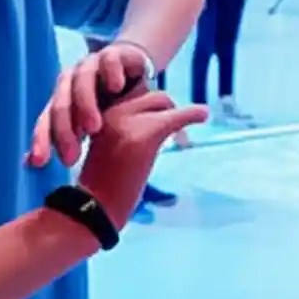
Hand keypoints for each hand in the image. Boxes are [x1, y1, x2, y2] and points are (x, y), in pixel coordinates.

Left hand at [27, 42, 154, 167]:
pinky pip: (109, 60)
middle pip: (61, 103)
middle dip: (63, 130)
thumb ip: (65, 138)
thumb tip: (29, 163)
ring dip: (85, 105)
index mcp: (61, 99)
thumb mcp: (86, 122)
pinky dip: (111, 73)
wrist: (130, 66)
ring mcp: (92, 65)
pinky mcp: (115, 54)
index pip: (46, 121)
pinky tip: (117, 87)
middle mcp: (71, 81)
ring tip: (94, 129)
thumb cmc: (107, 100)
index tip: (41, 163)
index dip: (41, 141)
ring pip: (82, 81)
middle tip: (71, 158)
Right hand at [77, 91, 207, 229]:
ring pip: (161, 100)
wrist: (95, 208)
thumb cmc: (103, 184)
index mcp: (96, 111)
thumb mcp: (108, 146)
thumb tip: (156, 114)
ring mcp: (126, 120)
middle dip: (164, 107)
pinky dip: (193, 114)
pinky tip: (204, 115)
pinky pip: (176, 117)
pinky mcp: (144, 135)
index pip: (131, 90)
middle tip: (174, 125)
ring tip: (182, 131)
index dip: (148, 102)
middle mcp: (109, 110)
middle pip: (148, 93)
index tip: (160, 112)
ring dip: (176, 114)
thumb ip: (125, 126)